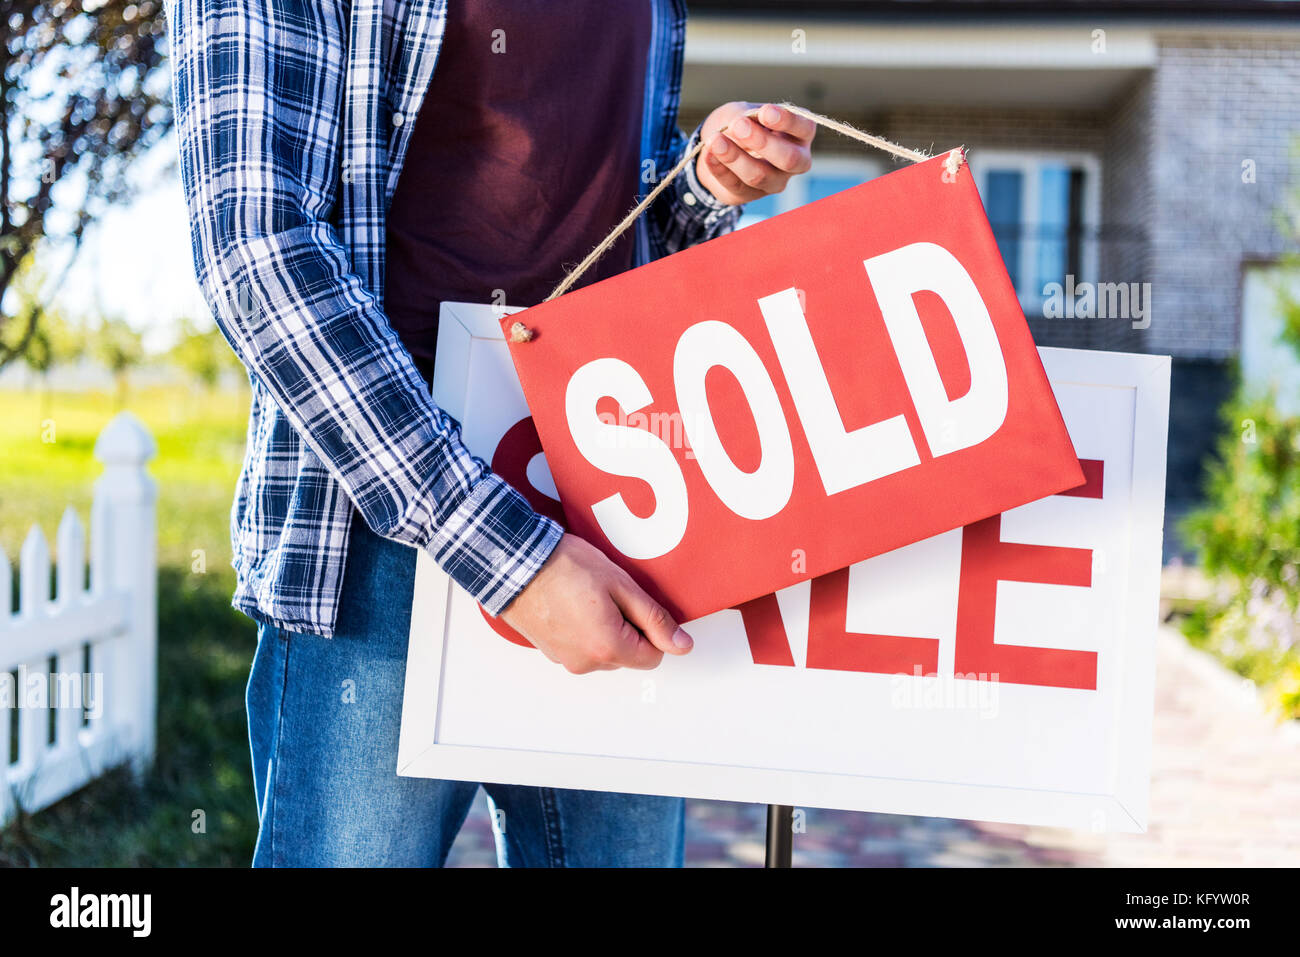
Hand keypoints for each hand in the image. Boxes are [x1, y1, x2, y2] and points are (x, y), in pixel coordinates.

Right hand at [499, 533, 693, 673]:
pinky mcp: (551, 652)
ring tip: (587, 596)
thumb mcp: (620, 585)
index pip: (654, 656)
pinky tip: (572, 603)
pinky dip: (582, 628)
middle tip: (609, 594)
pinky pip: (581, 646)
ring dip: (604, 628)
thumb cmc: (563, 567)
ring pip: (604, 651)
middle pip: (628, 655)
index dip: (651, 628)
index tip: (635, 603)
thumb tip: (681, 644)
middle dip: (628, 627)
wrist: (514, 563)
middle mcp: (586, 662)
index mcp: (608, 648)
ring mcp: (566, 659)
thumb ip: (654, 619)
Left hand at [695, 101, 815, 206]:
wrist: (719, 146)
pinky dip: (719, 168)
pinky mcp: (751, 194)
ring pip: (759, 175)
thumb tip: (744, 124)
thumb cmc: (740, 124)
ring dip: (735, 157)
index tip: (765, 112)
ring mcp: (775, 181)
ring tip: (715, 141)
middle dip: (763, 142)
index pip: (804, 128)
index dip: (787, 121)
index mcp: (800, 134)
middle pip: (788, 159)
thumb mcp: (743, 111)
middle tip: (738, 126)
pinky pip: (735, 184)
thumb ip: (747, 117)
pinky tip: (708, 155)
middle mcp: (795, 161)